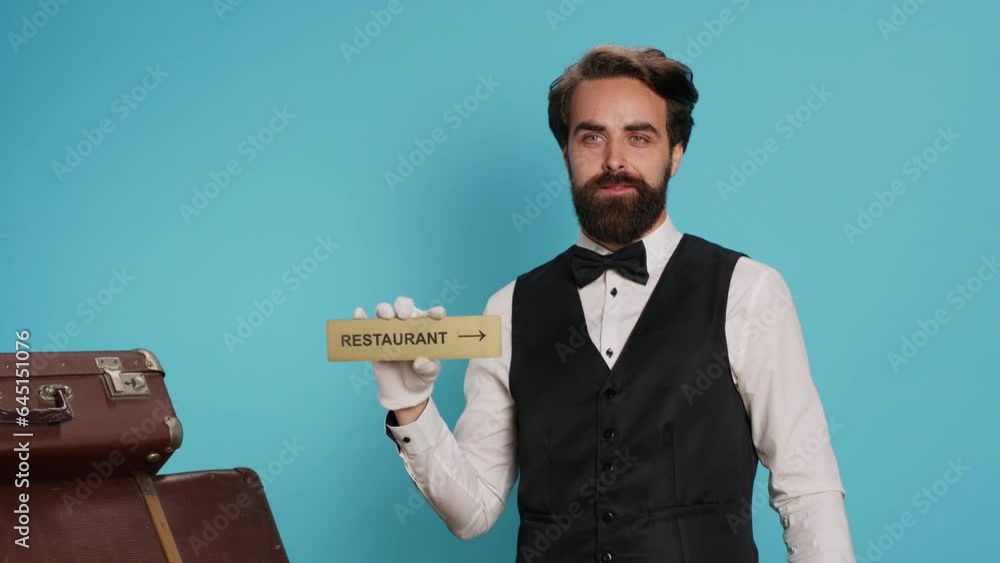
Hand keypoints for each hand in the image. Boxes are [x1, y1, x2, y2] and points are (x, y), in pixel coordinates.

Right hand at [354, 296, 445, 410]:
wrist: (403, 391)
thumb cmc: (420, 376)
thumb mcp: (430, 373)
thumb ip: (428, 367)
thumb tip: (419, 361)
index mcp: (425, 328)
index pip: (431, 314)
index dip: (434, 312)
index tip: (438, 315)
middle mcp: (407, 325)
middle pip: (404, 305)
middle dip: (403, 306)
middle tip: (404, 316)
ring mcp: (389, 331)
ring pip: (384, 311)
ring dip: (384, 310)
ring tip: (387, 317)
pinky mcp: (375, 340)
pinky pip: (366, 325)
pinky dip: (361, 317)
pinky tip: (359, 313)